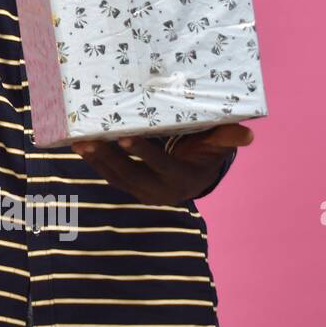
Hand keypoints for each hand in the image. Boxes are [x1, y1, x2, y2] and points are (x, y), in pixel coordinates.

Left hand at [70, 124, 253, 203]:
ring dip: (95, 160)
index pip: (160, 165)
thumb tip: (247, 135)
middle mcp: (159, 190)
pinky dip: (95, 163)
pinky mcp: (129, 189)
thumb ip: (225, 139)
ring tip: (78, 141)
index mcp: (181, 179)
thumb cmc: (203, 155)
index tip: (125, 136)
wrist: (193, 179)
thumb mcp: (215, 148)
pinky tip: (80, 147)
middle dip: (109, 156)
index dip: (143, 152)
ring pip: (115, 176)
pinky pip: (109, 177)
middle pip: (130, 173)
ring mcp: (142, 192)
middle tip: (89, 138)